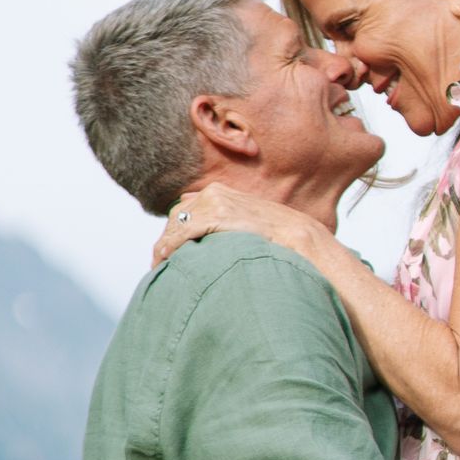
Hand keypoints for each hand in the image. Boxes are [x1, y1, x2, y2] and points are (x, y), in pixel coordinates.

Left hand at [151, 181, 329, 270]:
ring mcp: (215, 202)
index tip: (168, 252)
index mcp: (219, 192)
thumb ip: (225, 223)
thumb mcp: (247, 223)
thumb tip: (205, 236)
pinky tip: (165, 261)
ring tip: (160, 268)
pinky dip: (170, 247)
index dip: (173, 231)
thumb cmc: (278, 237)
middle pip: (176, 217)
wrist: (300, 237)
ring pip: (175, 225)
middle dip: (166, 240)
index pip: (184, 210)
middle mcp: (213, 193)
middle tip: (159, 264)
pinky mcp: (217, 215)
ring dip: (164, 247)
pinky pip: (183, 232)